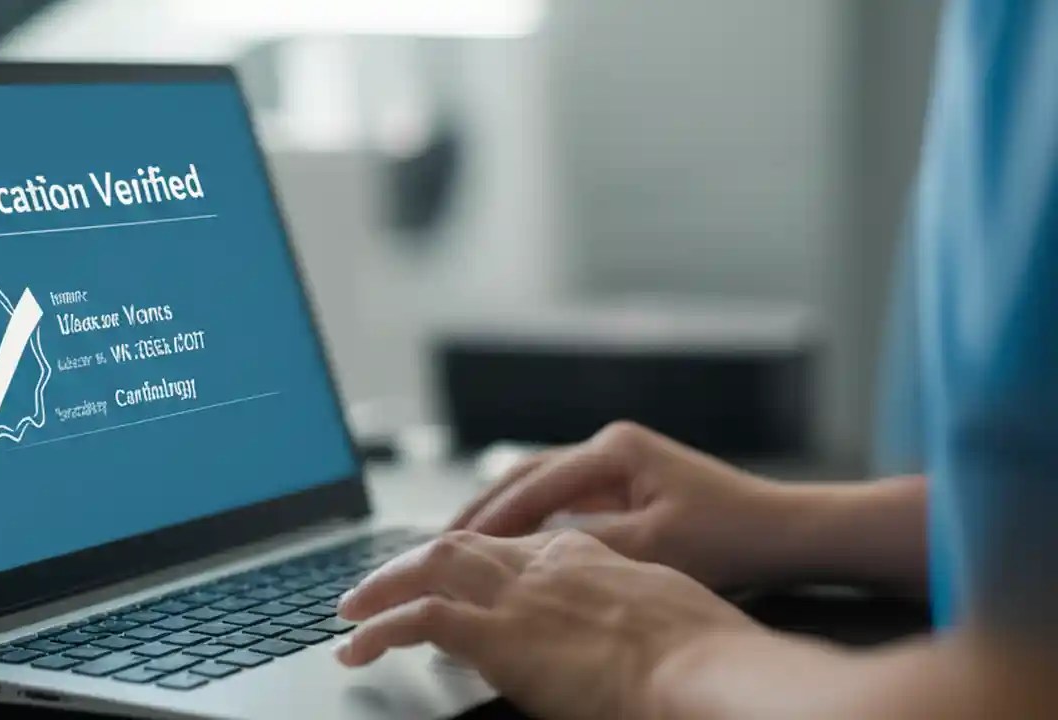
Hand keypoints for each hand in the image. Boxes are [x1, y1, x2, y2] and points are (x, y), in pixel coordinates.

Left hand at [335, 530, 760, 719]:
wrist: (703, 668)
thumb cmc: (703, 652)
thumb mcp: (666, 608)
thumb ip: (623, 608)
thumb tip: (617, 631)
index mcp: (584, 554)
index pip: (510, 545)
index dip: (473, 558)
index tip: (451, 573)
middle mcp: (541, 562)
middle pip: (460, 545)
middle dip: (413, 561)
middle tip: (379, 583)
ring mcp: (516, 594)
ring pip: (429, 569)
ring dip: (384, 586)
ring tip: (351, 609)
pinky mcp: (496, 634)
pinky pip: (418, 620)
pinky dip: (380, 629)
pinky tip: (358, 646)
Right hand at [450, 422, 794, 588]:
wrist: (784, 530)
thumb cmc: (730, 535)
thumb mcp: (653, 546)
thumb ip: (587, 544)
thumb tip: (527, 556)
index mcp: (614, 449)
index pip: (534, 485)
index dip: (491, 519)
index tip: (453, 546)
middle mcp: (611, 446)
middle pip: (526, 474)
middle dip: (483, 508)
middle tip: (440, 540)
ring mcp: (618, 461)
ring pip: (540, 484)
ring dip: (504, 511)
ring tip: (463, 541)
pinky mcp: (626, 482)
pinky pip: (564, 497)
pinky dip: (532, 518)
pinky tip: (512, 542)